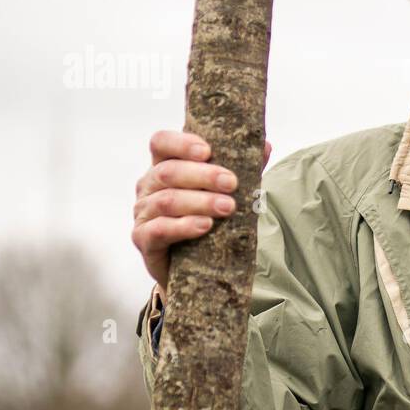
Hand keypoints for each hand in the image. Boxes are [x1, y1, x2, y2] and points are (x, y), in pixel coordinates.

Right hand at [132, 130, 271, 300]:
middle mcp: (148, 186)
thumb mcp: (223, 192)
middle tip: (232, 183)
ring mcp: (143, 213)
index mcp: (164, 166)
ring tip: (228, 207)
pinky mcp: (143, 239)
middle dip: (202, 175)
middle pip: (168, 172)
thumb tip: (266, 146)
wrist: (191, 266)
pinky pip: (160, 229)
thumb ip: (242, 169)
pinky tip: (205, 225)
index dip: (181, 143)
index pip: (161, 143)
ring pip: (166, 201)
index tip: (208, 151)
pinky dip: (183, 226)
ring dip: (199, 202)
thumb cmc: (206, 219)